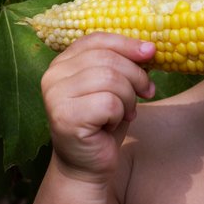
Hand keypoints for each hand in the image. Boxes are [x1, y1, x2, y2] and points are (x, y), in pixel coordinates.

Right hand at [40, 33, 155, 184]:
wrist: (88, 165)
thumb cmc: (104, 122)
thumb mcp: (116, 85)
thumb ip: (124, 63)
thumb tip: (149, 48)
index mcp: (63, 61)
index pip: (98, 38)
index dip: (128, 43)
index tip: (150, 53)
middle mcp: (53, 74)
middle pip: (108, 59)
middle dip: (136, 75)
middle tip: (146, 92)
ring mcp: (55, 96)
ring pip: (111, 79)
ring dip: (129, 98)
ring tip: (126, 112)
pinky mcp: (64, 117)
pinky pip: (109, 103)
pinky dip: (120, 114)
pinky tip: (112, 125)